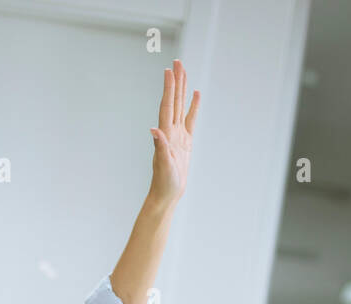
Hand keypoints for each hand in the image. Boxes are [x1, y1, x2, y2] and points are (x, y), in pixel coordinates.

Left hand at [147, 59, 199, 207]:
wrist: (166, 194)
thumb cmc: (164, 182)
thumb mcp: (163, 165)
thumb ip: (160, 147)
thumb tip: (154, 130)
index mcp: (165, 133)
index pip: (167, 106)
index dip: (168, 88)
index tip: (169, 70)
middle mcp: (170, 131)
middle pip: (174, 101)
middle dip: (175, 81)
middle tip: (177, 62)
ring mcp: (178, 135)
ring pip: (181, 106)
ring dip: (182, 89)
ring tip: (184, 71)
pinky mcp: (185, 142)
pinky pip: (190, 119)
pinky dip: (192, 106)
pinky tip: (195, 95)